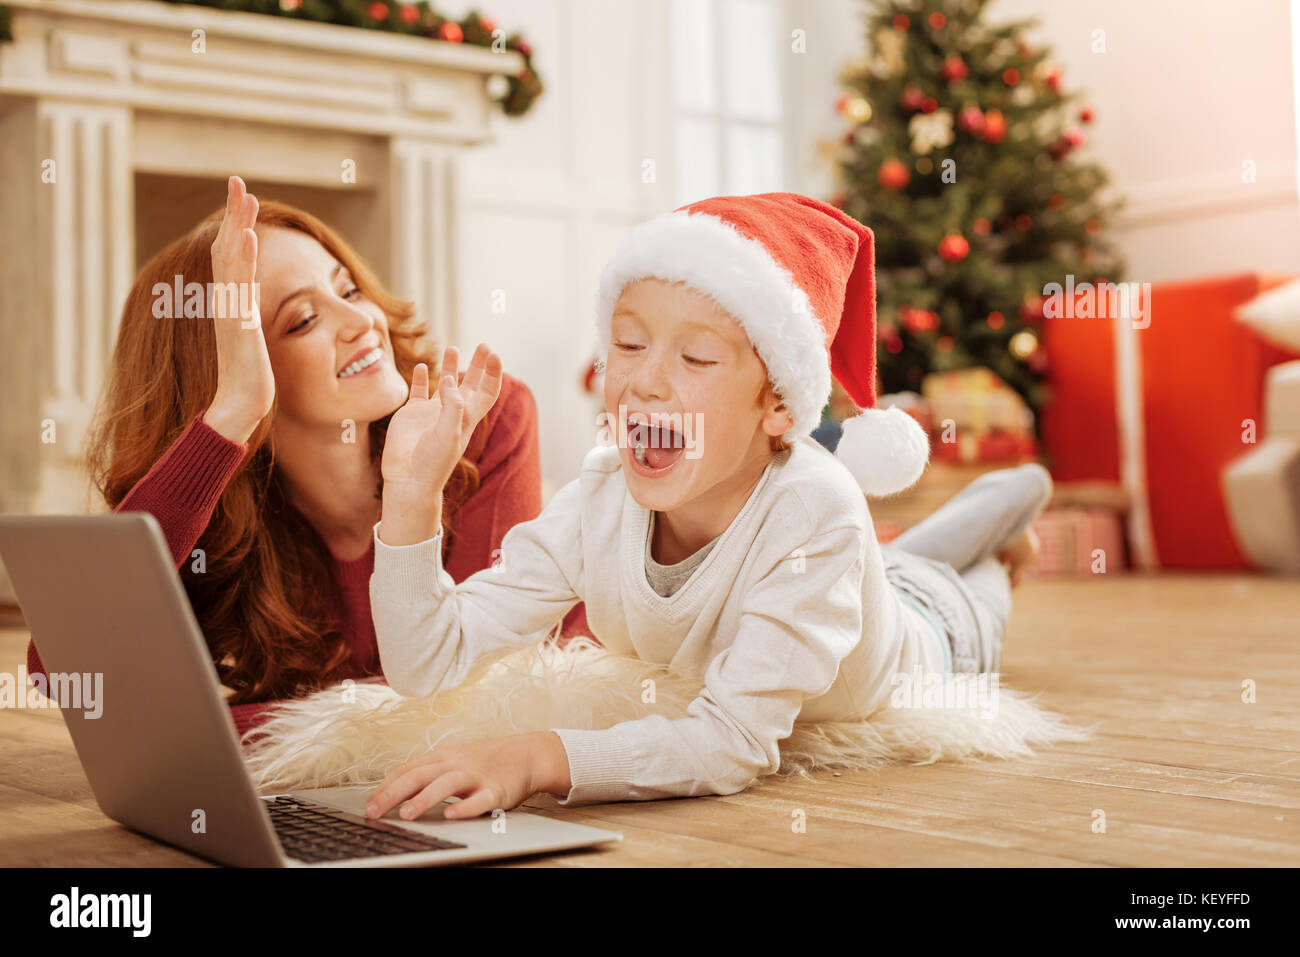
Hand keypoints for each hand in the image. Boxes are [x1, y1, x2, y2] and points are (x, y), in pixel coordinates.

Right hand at [204, 176, 274, 443]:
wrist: (241, 405)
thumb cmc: (250, 378)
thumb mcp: (254, 339)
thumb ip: (251, 319)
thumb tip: (254, 311)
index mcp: (232, 301)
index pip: (233, 255)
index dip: (237, 226)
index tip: (244, 199)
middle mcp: (227, 301)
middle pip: (228, 248)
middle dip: (234, 214)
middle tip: (238, 180)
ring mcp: (231, 310)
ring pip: (232, 259)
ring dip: (238, 225)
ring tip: (244, 196)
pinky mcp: (240, 323)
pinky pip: (240, 284)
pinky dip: (243, 258)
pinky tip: (249, 237)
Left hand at [363, 732, 565, 821]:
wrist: (526, 754)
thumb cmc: (485, 762)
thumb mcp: (453, 762)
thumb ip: (428, 775)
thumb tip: (393, 795)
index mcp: (442, 758)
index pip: (407, 770)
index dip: (385, 787)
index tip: (368, 805)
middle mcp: (456, 764)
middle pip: (419, 775)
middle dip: (393, 794)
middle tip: (373, 812)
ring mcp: (476, 776)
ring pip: (446, 784)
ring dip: (425, 799)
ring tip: (406, 815)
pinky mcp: (496, 790)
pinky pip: (480, 799)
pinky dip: (465, 807)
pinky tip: (451, 816)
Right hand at [380, 343, 502, 498]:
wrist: (408, 478)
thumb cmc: (433, 462)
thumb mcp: (449, 433)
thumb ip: (452, 405)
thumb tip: (449, 379)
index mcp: (467, 418)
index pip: (487, 392)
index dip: (493, 374)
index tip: (494, 355)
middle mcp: (451, 413)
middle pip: (470, 384)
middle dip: (478, 365)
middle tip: (483, 346)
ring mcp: (431, 412)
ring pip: (444, 384)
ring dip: (449, 366)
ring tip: (452, 348)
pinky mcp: (411, 414)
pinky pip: (418, 391)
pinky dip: (420, 378)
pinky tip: (421, 366)